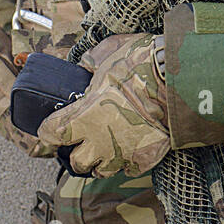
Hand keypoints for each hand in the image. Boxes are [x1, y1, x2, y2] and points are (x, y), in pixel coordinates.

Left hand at [37, 33, 169, 177]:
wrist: (175, 79)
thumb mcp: (106, 52)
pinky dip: (127, 161)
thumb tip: (84, 66)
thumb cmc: (139, 63)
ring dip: (100, 161)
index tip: (50, 130)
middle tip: (84, 138)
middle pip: (76, 162)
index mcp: (81, 115)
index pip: (50, 134)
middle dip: (77, 151)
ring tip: (106, 148)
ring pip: (101, 171)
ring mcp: (121, 152)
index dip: (48, 132)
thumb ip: (89, 63)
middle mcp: (97, 139)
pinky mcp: (143, 159)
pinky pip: (129, 169)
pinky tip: (131, 148)